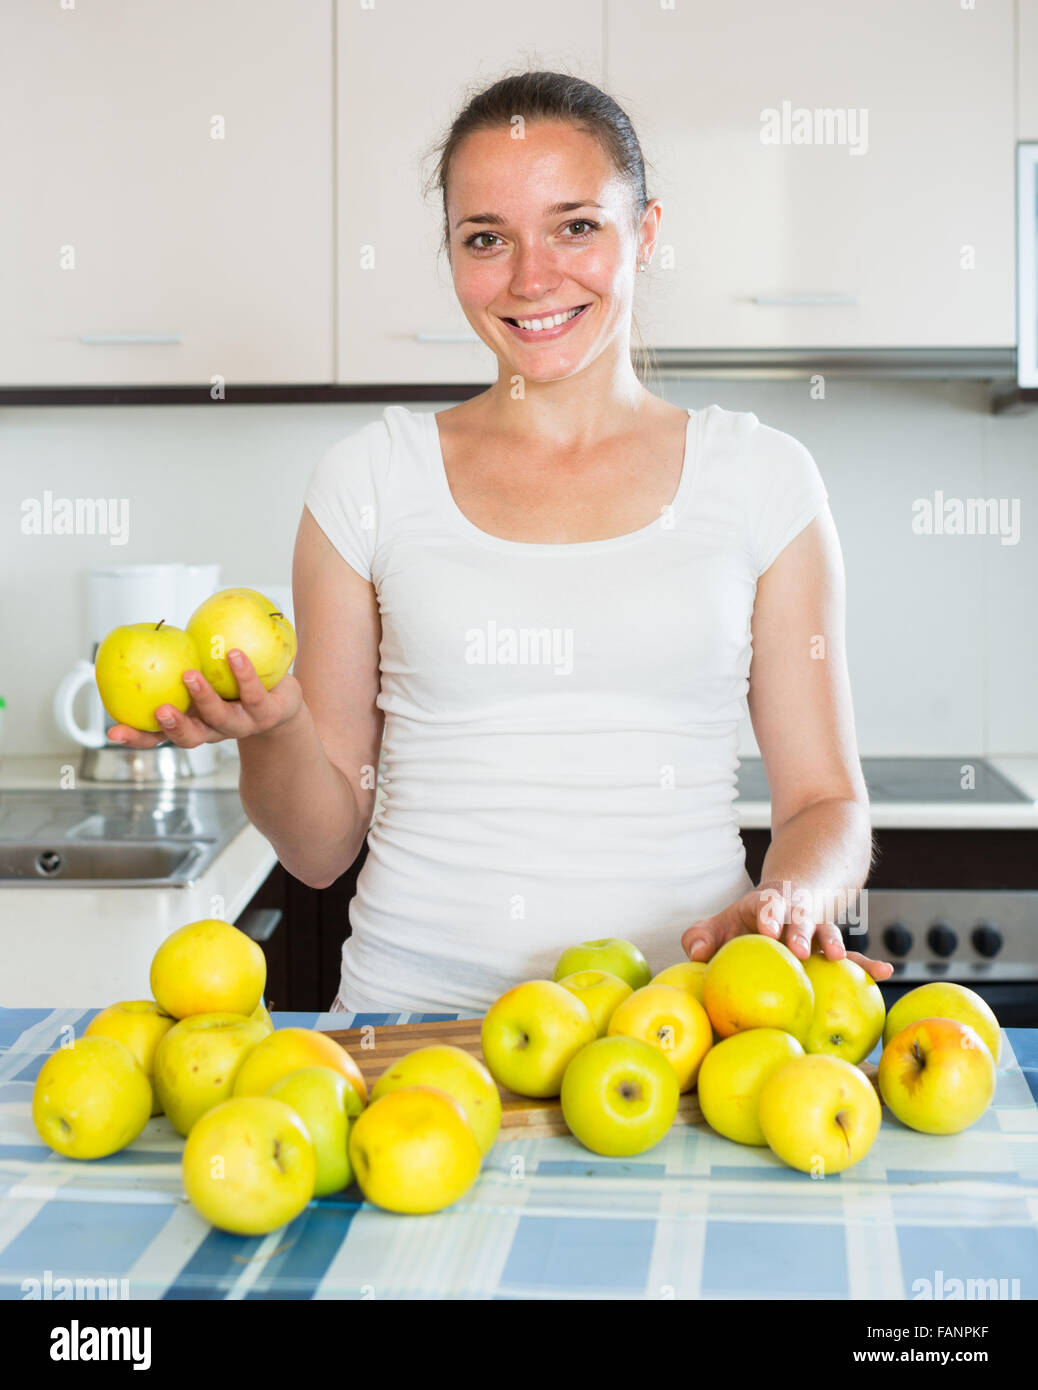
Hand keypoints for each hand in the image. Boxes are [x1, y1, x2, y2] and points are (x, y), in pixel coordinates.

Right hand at [105, 650, 303, 748]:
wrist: (283, 700)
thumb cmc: (233, 683)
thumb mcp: (204, 673)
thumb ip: (179, 659)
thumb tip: (148, 629)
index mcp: (192, 723)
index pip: (158, 736)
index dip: (135, 738)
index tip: (112, 732)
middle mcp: (214, 729)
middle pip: (190, 737)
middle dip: (173, 726)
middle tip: (159, 710)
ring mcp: (242, 724)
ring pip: (221, 718)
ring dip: (205, 698)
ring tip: (190, 675)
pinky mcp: (268, 712)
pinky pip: (253, 693)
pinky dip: (243, 674)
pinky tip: (234, 654)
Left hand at [680, 881, 892, 981]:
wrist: (788, 897)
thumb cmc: (748, 921)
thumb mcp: (725, 922)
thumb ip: (703, 935)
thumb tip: (694, 953)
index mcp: (766, 907)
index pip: (767, 906)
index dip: (768, 915)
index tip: (768, 929)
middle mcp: (794, 915)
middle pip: (798, 919)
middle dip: (799, 932)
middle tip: (799, 948)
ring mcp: (816, 930)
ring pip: (827, 932)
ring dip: (832, 942)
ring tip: (836, 955)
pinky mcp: (832, 947)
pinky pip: (853, 957)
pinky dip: (868, 964)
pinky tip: (885, 972)